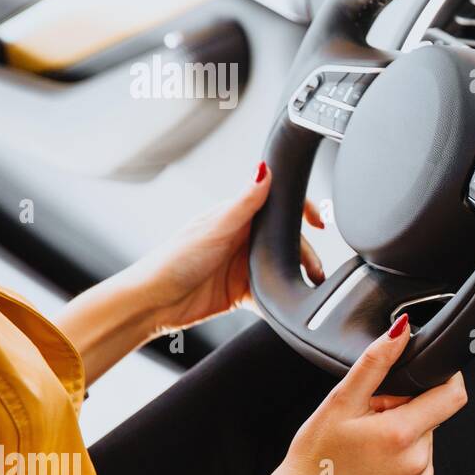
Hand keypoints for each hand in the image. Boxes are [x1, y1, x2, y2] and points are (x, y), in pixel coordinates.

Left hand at [131, 161, 325, 334]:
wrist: (154, 302)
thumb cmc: (174, 260)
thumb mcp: (215, 228)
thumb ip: (245, 202)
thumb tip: (264, 169)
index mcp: (237, 218)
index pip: (277, 206)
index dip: (301, 210)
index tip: (320, 220)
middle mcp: (243, 239)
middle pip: (286, 241)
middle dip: (306, 253)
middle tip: (316, 269)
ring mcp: (243, 266)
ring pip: (283, 268)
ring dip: (297, 277)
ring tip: (308, 286)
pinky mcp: (242, 292)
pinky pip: (271, 295)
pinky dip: (281, 300)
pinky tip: (288, 305)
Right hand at [278, 315, 467, 474]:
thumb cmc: (316, 456)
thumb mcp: (339, 402)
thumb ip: (375, 363)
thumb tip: (402, 330)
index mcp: (401, 434)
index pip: (453, 395)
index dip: (443, 378)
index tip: (420, 376)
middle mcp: (418, 460)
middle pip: (435, 413)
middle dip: (408, 407)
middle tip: (373, 418)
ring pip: (428, 436)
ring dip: (406, 431)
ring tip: (370, 443)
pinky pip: (424, 459)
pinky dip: (406, 454)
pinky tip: (378, 461)